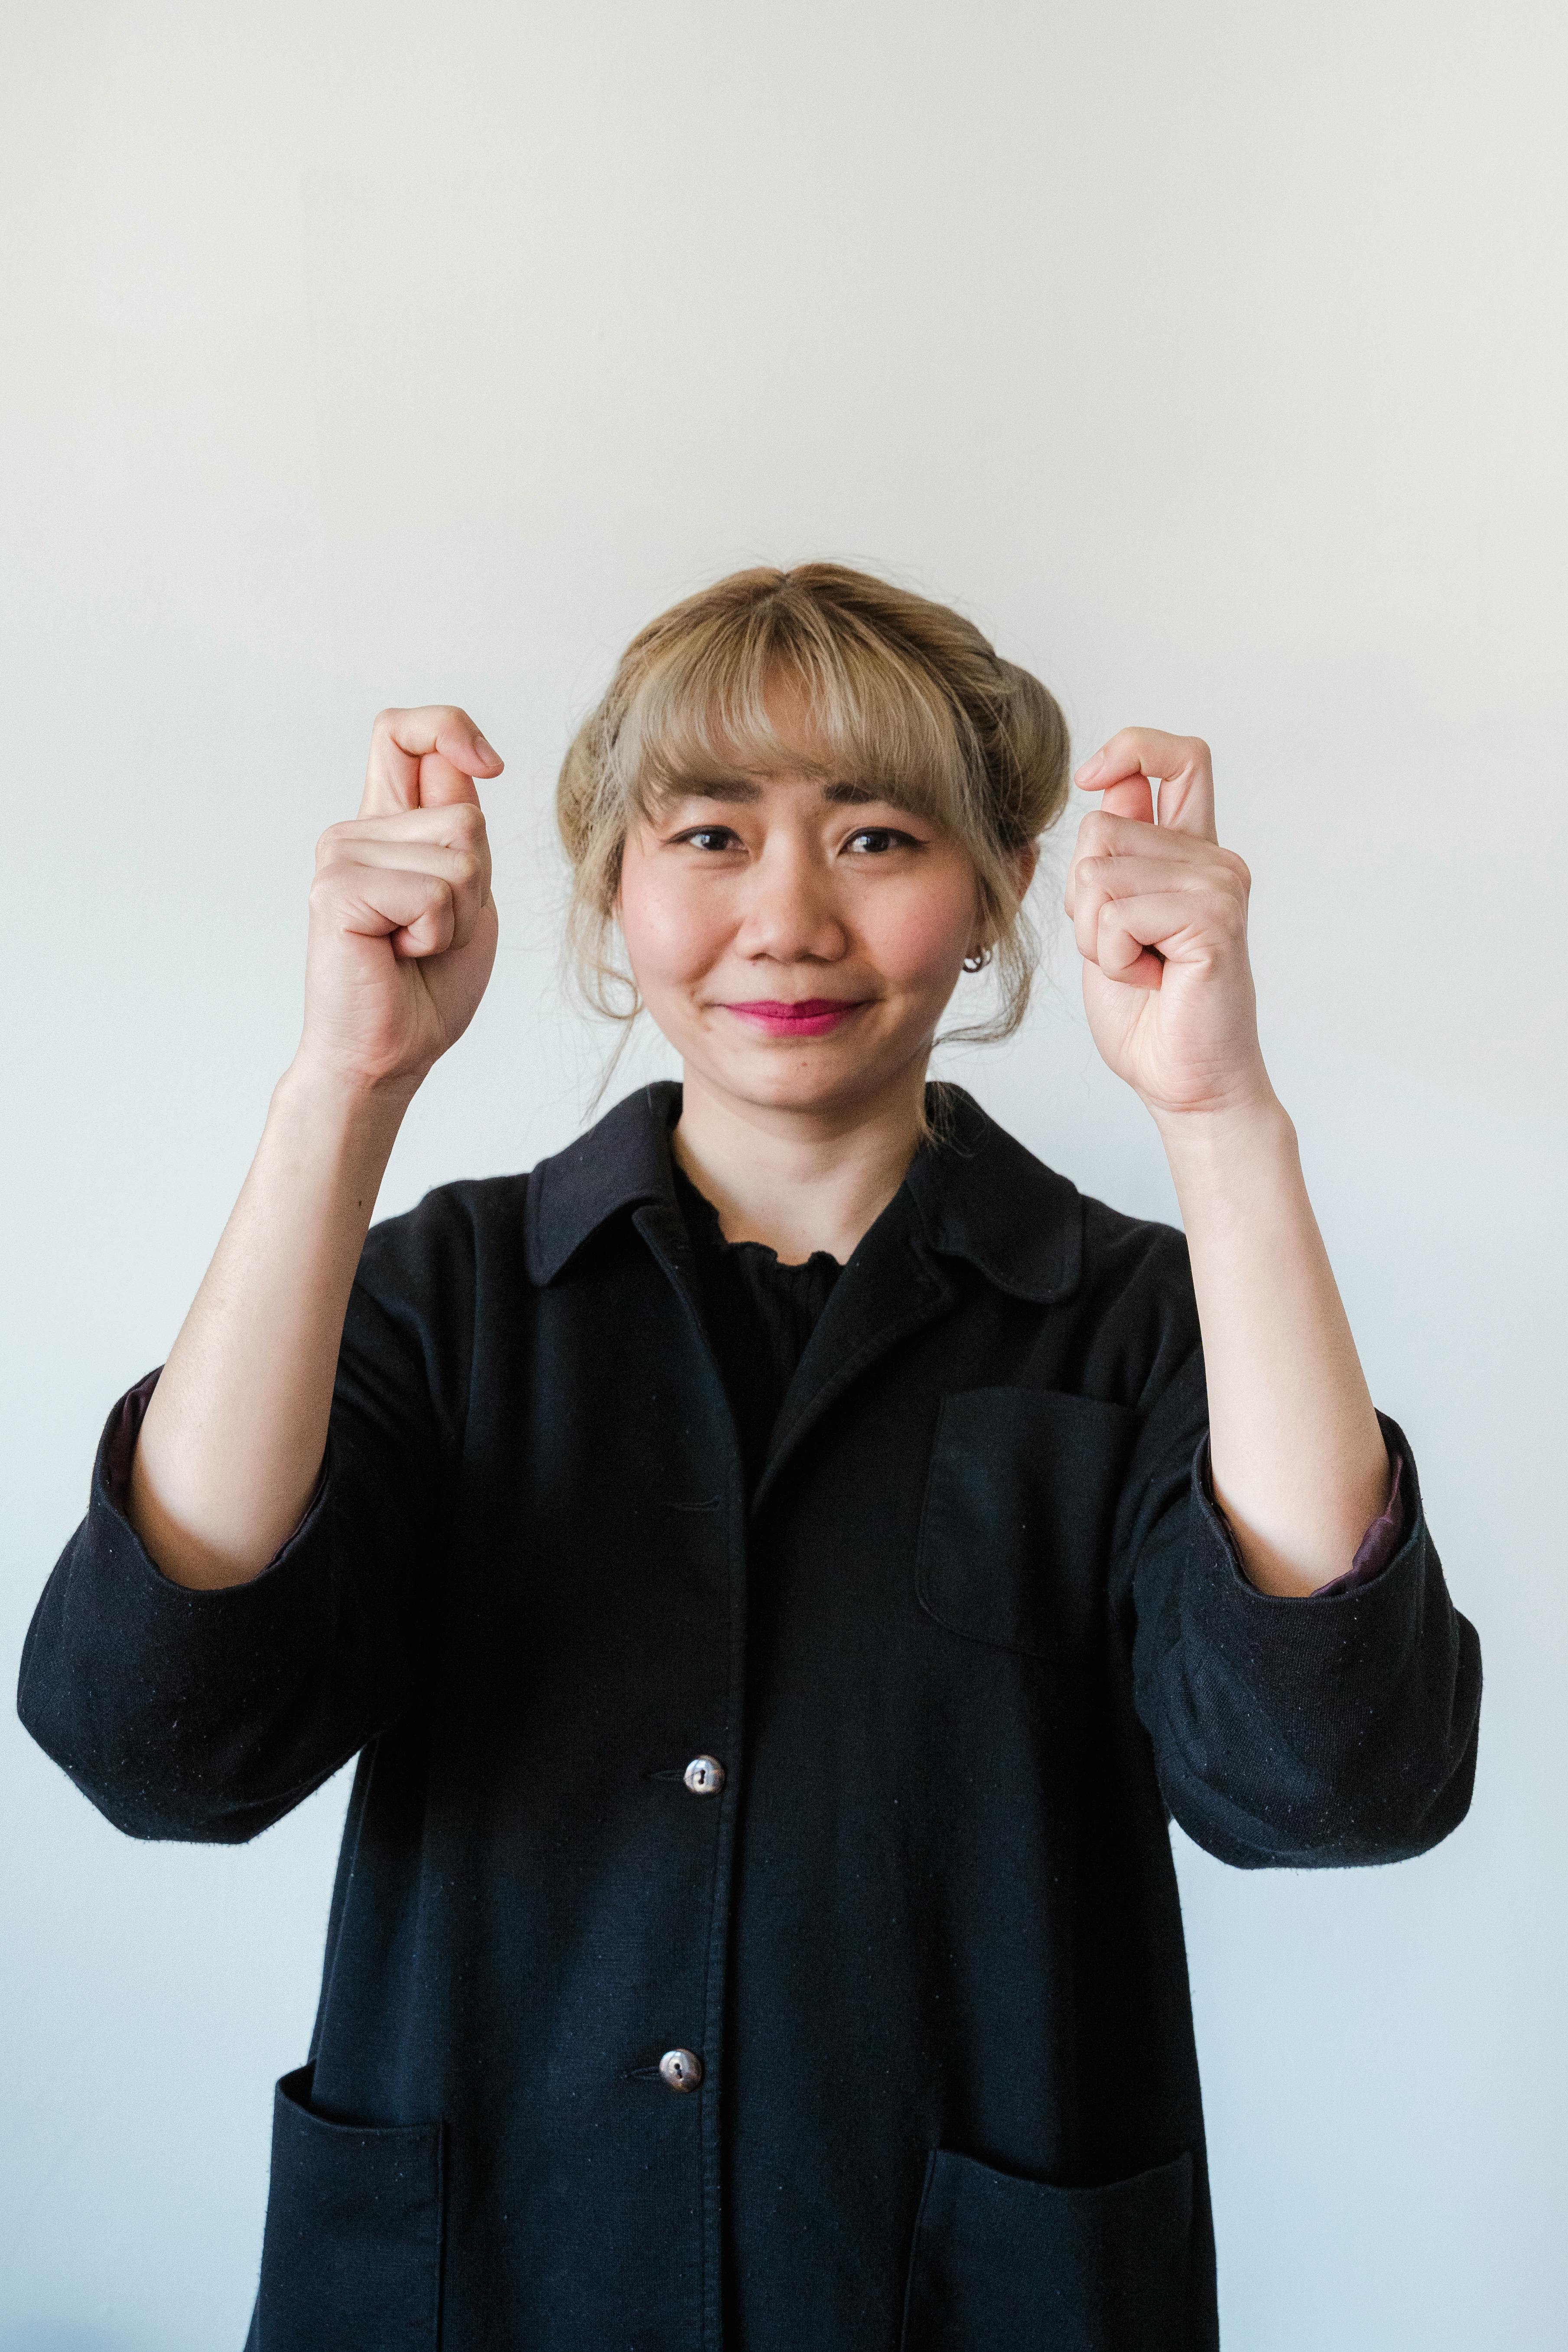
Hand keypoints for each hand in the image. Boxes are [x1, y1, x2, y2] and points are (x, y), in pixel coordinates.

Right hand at [295, 706, 502, 1095]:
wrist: (391, 1053)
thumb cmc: (427, 983)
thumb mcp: (466, 894)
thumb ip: (460, 830)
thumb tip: (466, 763)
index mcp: (384, 823)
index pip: (403, 733)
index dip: (451, 729)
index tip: (489, 767)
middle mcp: (355, 830)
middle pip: (465, 814)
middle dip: (477, 884)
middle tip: (434, 930)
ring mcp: (339, 856)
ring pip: (458, 855)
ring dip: (457, 916)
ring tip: (414, 945)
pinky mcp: (336, 891)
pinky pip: (430, 893)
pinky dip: (435, 934)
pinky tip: (398, 955)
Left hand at [1065, 729, 1270, 1122]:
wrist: (1183, 1082)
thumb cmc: (1147, 1013)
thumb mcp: (1110, 922)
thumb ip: (1116, 857)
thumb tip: (1115, 786)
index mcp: (1191, 852)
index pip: (1179, 759)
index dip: (1133, 747)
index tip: (1089, 777)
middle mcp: (1213, 861)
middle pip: (1100, 830)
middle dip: (1084, 900)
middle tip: (1122, 950)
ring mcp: (1219, 886)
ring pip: (1101, 874)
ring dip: (1096, 936)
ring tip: (1138, 968)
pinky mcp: (1215, 921)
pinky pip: (1119, 915)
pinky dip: (1113, 958)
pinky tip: (1150, 981)